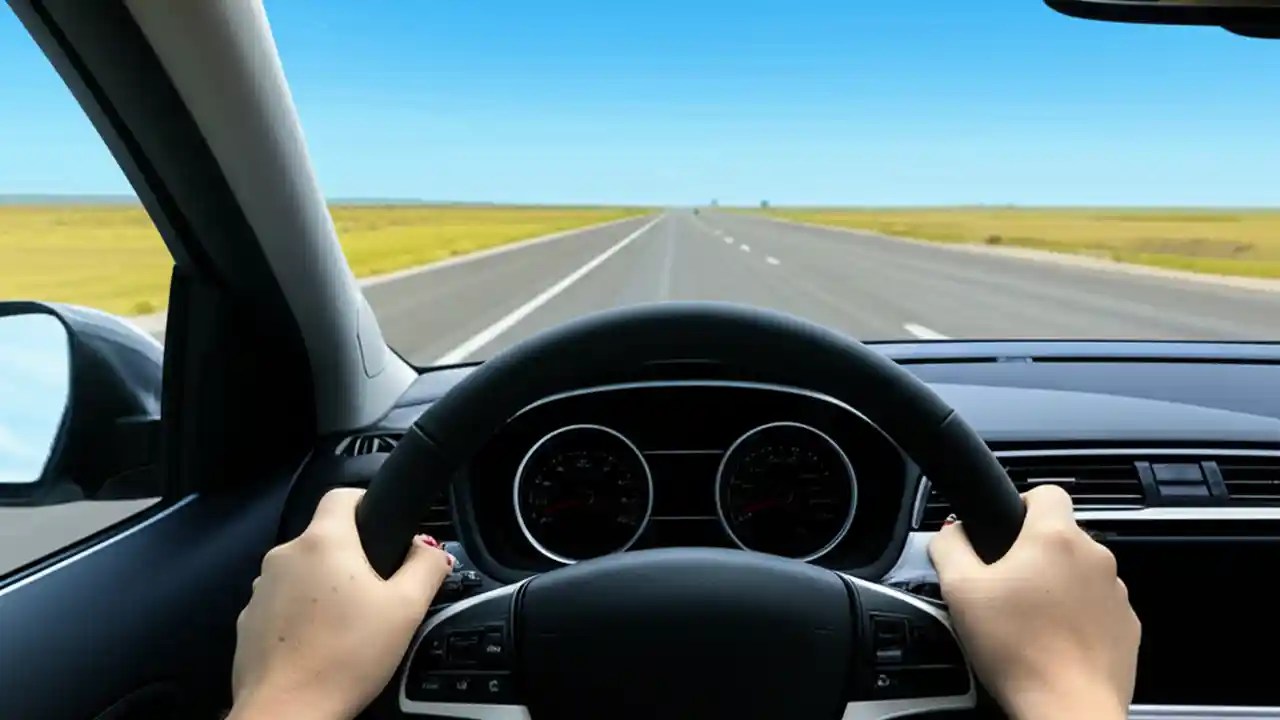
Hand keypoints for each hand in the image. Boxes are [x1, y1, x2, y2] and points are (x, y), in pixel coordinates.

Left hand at [228, 488, 454, 719]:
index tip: (383, 528)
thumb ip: (426, 567)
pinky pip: (283, 605)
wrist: (285, 712)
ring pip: (303, 573)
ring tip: (350, 626)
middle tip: (379, 593)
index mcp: (324, 542)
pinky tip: (322, 645)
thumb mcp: (406, 609)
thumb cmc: (345, 658)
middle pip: (325, 538)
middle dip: (352, 559)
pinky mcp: (248, 622)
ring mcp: (260, 589)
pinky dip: (302, 616)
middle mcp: (285, 556)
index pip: (342, 495)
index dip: (366, 503)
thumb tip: (432, 549)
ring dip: (325, 589)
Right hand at [928, 485, 1139, 719]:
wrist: (1067, 708)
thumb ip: (949, 546)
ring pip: (1080, 573)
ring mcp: (1117, 593)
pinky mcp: (1128, 627)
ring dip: (1057, 586)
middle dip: (1033, 554)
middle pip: (1061, 536)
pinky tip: (1052, 642)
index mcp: (1054, 537)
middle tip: (1003, 587)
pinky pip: (1097, 608)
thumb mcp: (960, 590)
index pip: (1046, 491)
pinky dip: (1077, 617)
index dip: (1021, 504)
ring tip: (1027, 621)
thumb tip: (951, 531)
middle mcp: (1095, 557)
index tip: (1003, 532)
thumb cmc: (1015, 649)